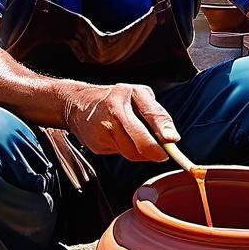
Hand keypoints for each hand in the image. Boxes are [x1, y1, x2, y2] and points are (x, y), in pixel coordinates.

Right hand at [63, 83, 178, 161]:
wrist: (76, 104)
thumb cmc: (113, 98)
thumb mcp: (138, 94)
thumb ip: (156, 114)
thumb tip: (172, 138)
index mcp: (124, 100)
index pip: (149, 117)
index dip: (163, 132)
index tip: (172, 141)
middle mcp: (112, 116)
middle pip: (140, 144)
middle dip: (155, 152)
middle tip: (162, 153)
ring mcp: (103, 134)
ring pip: (132, 153)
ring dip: (142, 153)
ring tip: (141, 140)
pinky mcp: (97, 147)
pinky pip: (120, 154)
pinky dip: (127, 150)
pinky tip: (122, 139)